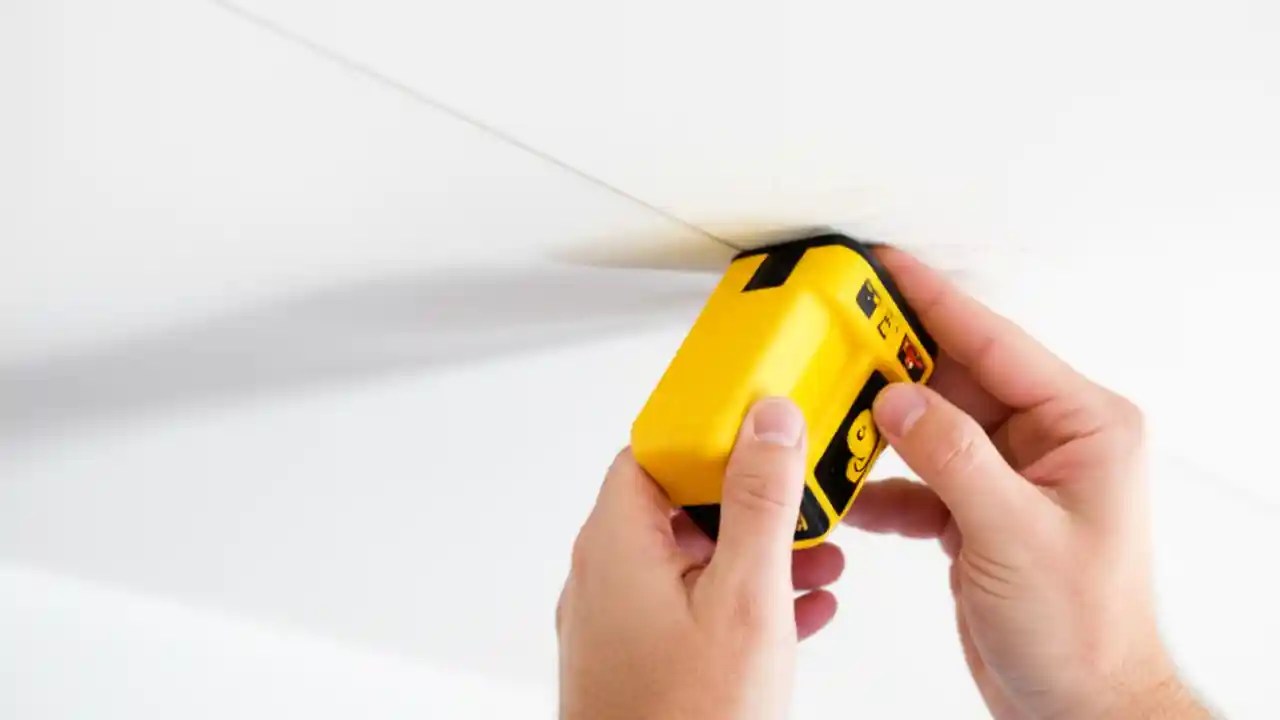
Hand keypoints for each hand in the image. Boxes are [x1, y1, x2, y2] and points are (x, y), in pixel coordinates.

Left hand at [557, 399, 842, 719]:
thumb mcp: (746, 597)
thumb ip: (760, 501)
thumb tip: (769, 421)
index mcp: (617, 543)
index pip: (652, 450)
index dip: (710, 433)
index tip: (762, 428)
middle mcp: (605, 575)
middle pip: (678, 503)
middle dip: (751, 499)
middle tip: (805, 497)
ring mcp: (618, 621)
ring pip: (692, 559)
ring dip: (757, 552)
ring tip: (821, 557)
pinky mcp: (638, 659)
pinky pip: (692, 606)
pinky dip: (742, 598)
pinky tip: (802, 610)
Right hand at [848, 249, 1209, 718]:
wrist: (1079, 706)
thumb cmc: (1084, 632)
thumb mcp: (1014, 533)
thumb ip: (952, 456)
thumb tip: (898, 401)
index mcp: (1081, 426)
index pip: (995, 342)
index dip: (933, 300)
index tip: (885, 266)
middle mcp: (1047, 442)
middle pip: (953, 378)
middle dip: (892, 365)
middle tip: (834, 336)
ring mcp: (1009, 477)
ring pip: (928, 428)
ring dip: (878, 430)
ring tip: (827, 413)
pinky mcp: (978, 512)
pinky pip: (918, 479)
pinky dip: (881, 487)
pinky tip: (847, 492)